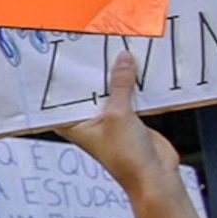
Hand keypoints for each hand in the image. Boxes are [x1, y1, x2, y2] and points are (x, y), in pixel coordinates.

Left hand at [56, 53, 185, 200]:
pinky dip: (132, 83)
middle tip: (92, 42)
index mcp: (72, 123)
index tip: (61, 52)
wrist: (154, 175)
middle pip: (87, 88)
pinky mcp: (128, 117)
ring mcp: (108, 118)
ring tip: (115, 47)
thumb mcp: (119, 114)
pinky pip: (128, 94)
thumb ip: (120, 85)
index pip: (61, 95)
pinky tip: (137, 64)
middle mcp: (87, 119)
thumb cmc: (126, 157)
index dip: (62, 75)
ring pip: (109, 89)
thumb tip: (122, 59)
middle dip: (92, 70)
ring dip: (115, 75)